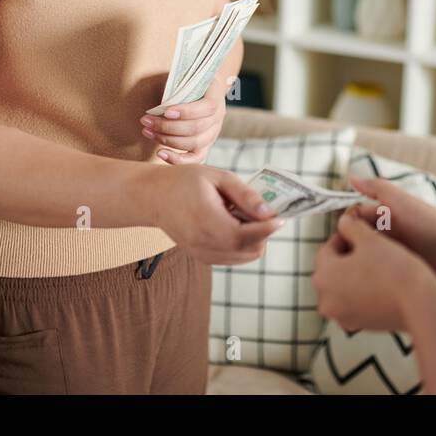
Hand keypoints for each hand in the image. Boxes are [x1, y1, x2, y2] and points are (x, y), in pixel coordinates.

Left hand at [140, 74, 231, 164]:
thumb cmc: (186, 83)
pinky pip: (194, 158)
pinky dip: (177, 159)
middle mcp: (218, 116)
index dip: (187, 111)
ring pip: (194, 143)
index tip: (166, 112)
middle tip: (146, 121)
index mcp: (216, 95)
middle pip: (197, 128)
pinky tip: (160, 153)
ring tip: (148, 131)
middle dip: (167, 126)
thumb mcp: (183, 78)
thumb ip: (175, 88)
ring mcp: (213, 133)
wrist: (199, 90)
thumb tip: (158, 107)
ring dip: (167, 139)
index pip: (208, 107)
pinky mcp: (205, 146)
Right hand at [156, 163, 282, 264]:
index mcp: (204, 219)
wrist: (154, 197)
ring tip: (246, 217)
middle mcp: (201, 242)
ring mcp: (201, 253)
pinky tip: (236, 225)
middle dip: (264, 233)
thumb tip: (270, 212)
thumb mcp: (218, 177)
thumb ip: (245, 195)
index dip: (267, 229)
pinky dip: (243, 245)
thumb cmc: (186, 181)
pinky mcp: (202, 257)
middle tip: (264, 212)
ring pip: (244, 256)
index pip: (243, 235)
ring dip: (255, 239)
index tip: (281, 216)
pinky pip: (233, 257)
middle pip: (249, 249)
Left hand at [312, 211, 435, 332]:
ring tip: (377, 264)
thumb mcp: (369, 239)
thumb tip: (343, 222)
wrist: (419, 304)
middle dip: (348, 256)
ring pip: (343, 285)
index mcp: (323, 275)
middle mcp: (326, 299)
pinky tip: (381, 282)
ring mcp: (341, 315)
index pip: (328, 248)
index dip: (345, 235)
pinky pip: (353, 301)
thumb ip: (351, 226)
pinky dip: (362, 291)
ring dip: (355, 273)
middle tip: (370, 247)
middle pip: (333, 268)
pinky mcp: (357, 324)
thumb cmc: (393, 269)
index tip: (361, 231)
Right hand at [345, 176, 435, 317]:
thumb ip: (378, 188)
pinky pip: (373, 276)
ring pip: (362, 256)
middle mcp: (388, 234)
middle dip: (349, 243)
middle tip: (348, 255)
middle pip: (356, 236)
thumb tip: (350, 177)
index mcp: (389, 215)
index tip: (346, 234)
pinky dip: (366, 277)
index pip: (355, 216)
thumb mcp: (403, 203)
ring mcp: (391, 257)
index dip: (347, 223)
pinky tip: (363, 282)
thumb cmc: (433, 230)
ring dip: (357, 261)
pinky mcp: (394, 278)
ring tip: (355, 269)